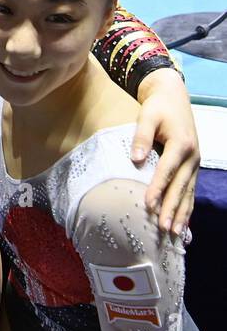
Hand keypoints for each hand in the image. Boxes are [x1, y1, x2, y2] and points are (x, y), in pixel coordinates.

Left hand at [133, 69, 199, 233]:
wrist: (173, 97)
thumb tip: (135, 159)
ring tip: (174, 233)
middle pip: (180, 187)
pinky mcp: (192, 166)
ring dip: (181, 213)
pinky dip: (187, 207)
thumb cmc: (157, 107)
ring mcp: (194, 162)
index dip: (157, 188)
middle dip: (172, 209)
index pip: (166, 171)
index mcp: (180, 144)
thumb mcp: (147, 116)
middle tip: (163, 229)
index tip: (148, 205)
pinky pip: (190, 190)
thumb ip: (140, 136)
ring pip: (188, 192)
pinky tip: (183, 223)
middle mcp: (191, 156)